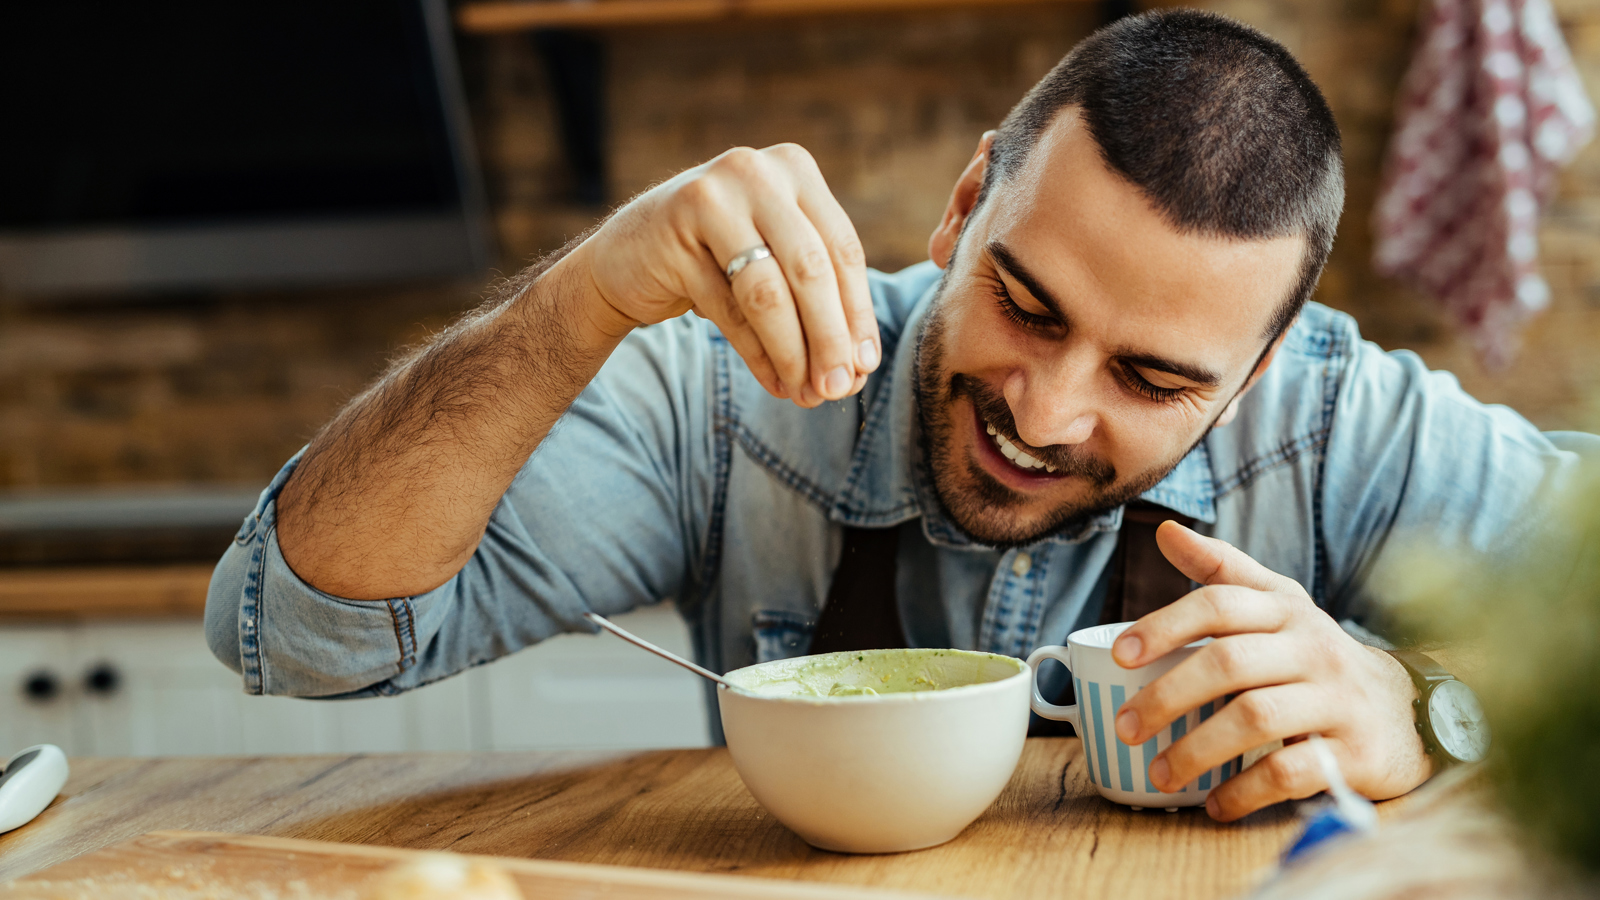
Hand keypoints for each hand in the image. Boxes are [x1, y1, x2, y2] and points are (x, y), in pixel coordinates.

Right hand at [573, 143, 879, 407]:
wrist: (626, 257)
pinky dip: (757, 354)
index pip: (841, 248)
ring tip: (806, 394)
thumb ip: (818, 296)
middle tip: (839, 389)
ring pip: (768, 292)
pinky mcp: (674, 235)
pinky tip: (775, 381)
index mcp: (794, 167)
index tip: (865, 366)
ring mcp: (711, 198)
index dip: (858, 312)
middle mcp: (755, 171)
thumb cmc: (716, 260)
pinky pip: (728, 309)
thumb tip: (859, 366)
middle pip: (810, 268)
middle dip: (829, 337)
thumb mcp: (774, 258)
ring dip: (793, 352)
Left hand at [1110, 521, 1430, 820]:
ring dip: (1197, 749)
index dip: (1165, 626)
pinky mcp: (1354, 754)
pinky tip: (1215, 803)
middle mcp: (1312, 648)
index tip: (1119, 656)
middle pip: (1229, 663)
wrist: (1406, 711)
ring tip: (1158, 773)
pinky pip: (1292, 771)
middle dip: (1168, 696)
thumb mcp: (1278, 604)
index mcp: (1285, 610)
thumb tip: (1167, 530)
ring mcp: (1336, 701)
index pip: (1219, 603)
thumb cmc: (1317, 655)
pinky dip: (1246, 790)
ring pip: (1256, 717)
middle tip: (1125, 727)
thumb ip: (1222, 569)